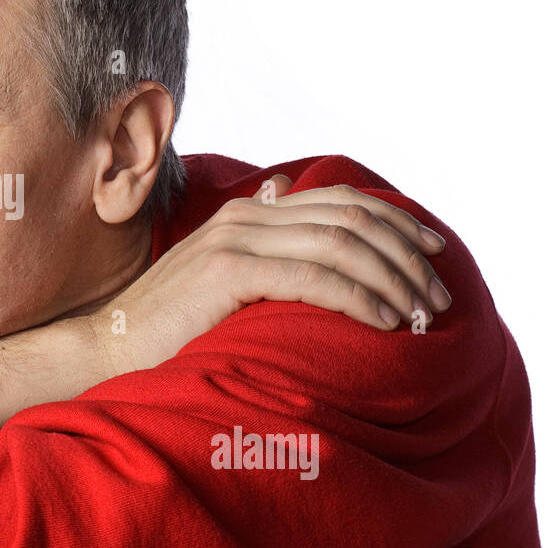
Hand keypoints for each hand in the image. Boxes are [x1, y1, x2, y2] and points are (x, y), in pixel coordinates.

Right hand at [94, 175, 450, 375]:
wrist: (109, 345)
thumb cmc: (169, 326)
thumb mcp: (221, 278)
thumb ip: (260, 246)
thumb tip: (289, 203)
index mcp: (249, 213)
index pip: (341, 202)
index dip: (396, 222)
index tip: (435, 253)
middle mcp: (245, 216)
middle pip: (350, 217)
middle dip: (406, 254)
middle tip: (440, 296)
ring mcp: (235, 240)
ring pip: (340, 244)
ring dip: (393, 278)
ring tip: (421, 313)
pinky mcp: (228, 273)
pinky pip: (314, 277)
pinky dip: (358, 297)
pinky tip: (385, 321)